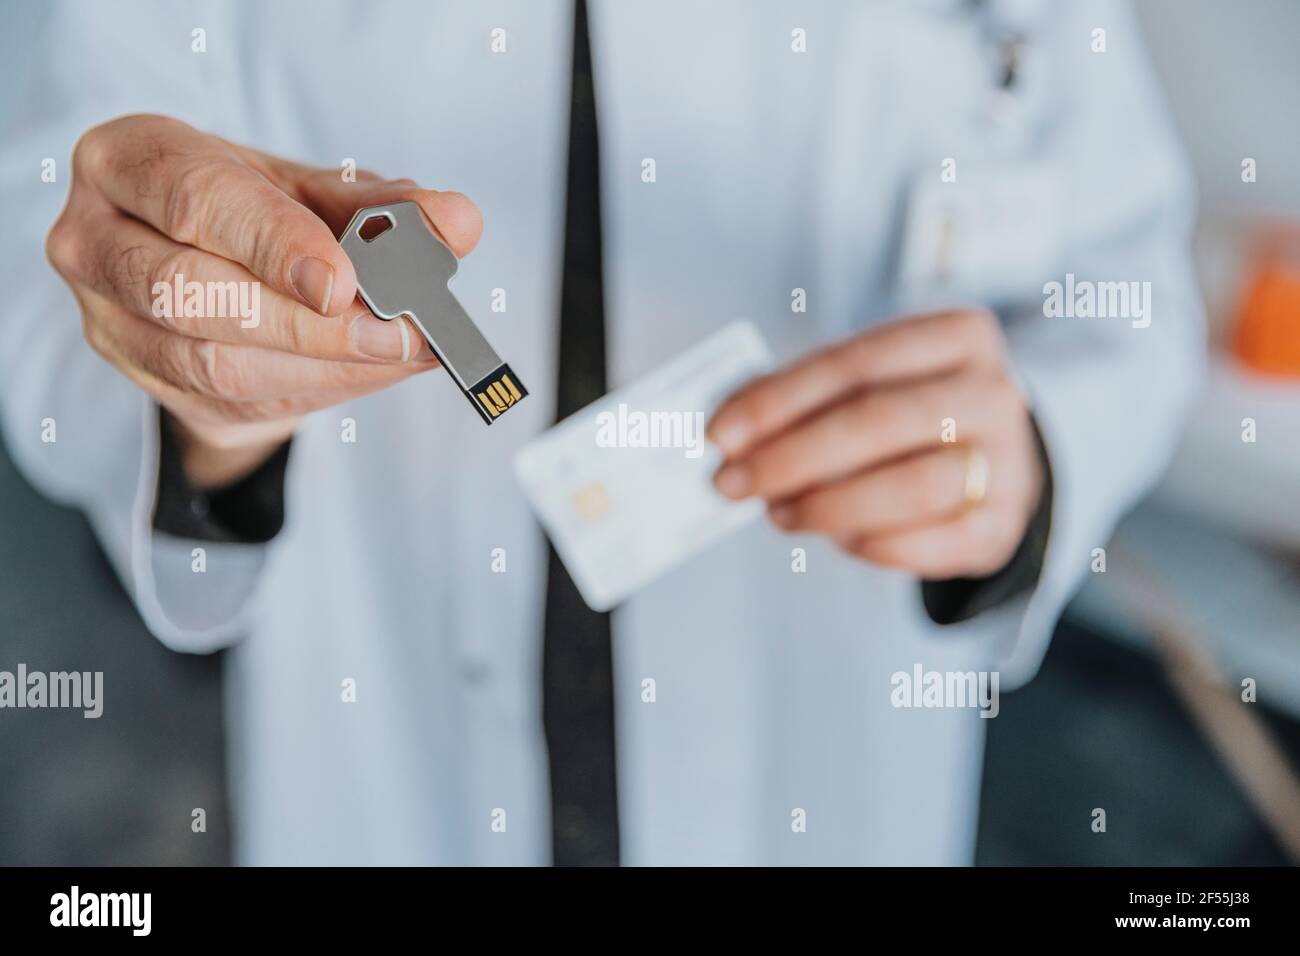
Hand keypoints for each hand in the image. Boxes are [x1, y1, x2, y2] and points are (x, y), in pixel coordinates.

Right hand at [45, 114, 481, 487]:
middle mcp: (96, 240)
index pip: (195, 199)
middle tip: (398, 332)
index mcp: (128, 161)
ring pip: (212, 363)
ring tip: (402, 352)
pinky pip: (235, 402)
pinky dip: (319, 388)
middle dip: (307, 324)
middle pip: (193, 294)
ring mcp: (110, 321)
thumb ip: (383, 205)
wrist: (213, 269)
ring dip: (322, 365)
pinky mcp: (145, 381)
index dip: (272, 242)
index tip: (343, 281)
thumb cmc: (255, 212)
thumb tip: (458, 222)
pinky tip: (373, 370)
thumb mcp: (312, 191)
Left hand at [708, 310, 1044, 578]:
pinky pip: (934, 543)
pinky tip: (838, 539)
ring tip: (780, 513)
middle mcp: (993, 393)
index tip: (721, 434)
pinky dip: (874, 545)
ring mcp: (1009, 462)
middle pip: (880, 421)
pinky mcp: (1003, 525)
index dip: (779, 400)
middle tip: (734, 484)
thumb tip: (730, 433)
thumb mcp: (871, 385)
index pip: (854, 363)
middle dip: (792, 457)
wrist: (996, 464)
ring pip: (912, 486)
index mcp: (958, 336)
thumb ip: (808, 399)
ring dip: (829, 506)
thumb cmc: (913, 419)